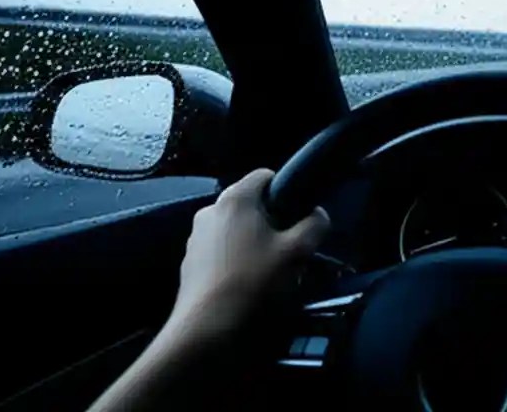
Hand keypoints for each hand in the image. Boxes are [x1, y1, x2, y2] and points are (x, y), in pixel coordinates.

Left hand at [167, 169, 329, 344]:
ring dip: (254, 244)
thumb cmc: (254, 283)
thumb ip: (314, 225)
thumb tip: (318, 214)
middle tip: (290, 250)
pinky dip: (236, 262)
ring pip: (236, 230)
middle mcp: (210, 210)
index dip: (287, 191)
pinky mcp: (189, 264)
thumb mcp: (297, 253)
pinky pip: (221, 252)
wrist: (207, 331)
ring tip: (269, 274)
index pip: (265, 175)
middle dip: (272, 223)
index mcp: (235, 198)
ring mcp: (195, 238)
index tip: (300, 218)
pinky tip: (247, 287)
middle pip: (251, 205)